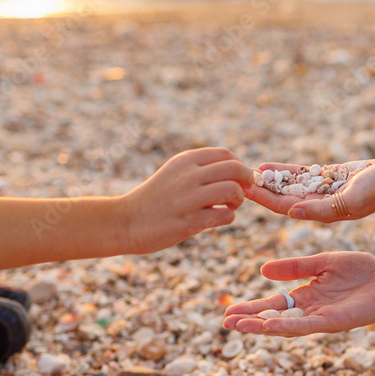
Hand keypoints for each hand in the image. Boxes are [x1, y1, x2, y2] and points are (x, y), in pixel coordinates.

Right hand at [122, 147, 252, 253]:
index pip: (226, 154)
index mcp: (185, 160)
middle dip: (247, 180)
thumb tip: (239, 172)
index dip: (240, 165)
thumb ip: (201, 170)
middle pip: (235, 169)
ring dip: (238, 200)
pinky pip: (225, 216)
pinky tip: (218, 218)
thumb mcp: (175, 173)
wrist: (127, 221)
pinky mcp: (189, 221)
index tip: (240, 178)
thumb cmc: (156, 199)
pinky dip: (228, 217)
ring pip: (233, 190)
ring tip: (229, 206)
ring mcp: (189, 198)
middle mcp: (188, 175)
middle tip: (244, 191)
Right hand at [223, 252, 374, 336]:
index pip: (272, 304)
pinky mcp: (335, 323)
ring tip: (240, 325)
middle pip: (274, 318)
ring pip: (286, 326)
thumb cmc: (363, 271)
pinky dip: (288, 326)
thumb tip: (263, 270)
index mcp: (307, 296)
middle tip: (226, 322)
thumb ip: (296, 267)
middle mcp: (310, 311)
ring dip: (262, 326)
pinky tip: (270, 326)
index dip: (251, 308)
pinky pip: (307, 326)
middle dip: (250, 321)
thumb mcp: (323, 263)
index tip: (229, 311)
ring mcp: (322, 319)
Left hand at [246, 156, 374, 222]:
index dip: (264, 199)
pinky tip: (268, 165)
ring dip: (269, 180)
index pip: (286, 207)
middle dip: (261, 190)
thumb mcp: (350, 201)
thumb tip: (292, 213)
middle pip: (283, 197)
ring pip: (289, 186)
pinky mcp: (329, 178)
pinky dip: (284, 171)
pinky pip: (301, 176)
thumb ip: (322, 209)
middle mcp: (319, 204)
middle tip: (236, 180)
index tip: (244, 191)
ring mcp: (323, 191)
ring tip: (248, 171)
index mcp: (322, 212)